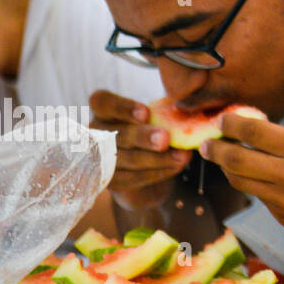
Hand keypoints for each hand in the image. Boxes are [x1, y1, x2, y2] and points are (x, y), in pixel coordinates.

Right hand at [89, 90, 190, 209]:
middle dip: (142, 137)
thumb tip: (188, 109)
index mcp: (105, 110)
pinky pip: (132, 177)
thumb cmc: (156, 129)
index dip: (122, 108)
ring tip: (182, 156)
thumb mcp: (160, 116)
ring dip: (155, 158)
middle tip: (165, 139)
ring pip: (124, 159)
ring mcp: (99, 159)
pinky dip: (157, 172)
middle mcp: (95, 133)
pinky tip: (176, 165)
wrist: (152, 167)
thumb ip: (167, 111)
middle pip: (114, 134)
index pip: (102, 102)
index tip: (146, 113)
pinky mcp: (110, 181)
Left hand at [200, 112, 283, 254]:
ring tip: (227, 163)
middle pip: (236, 161)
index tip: (224, 120)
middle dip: (216, 150)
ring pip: (244, 184)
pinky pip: (265, 202)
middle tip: (208, 145)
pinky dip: (260, 190)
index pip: (254, 131)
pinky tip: (265, 184)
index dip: (233, 124)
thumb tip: (263, 143)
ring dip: (231, 171)